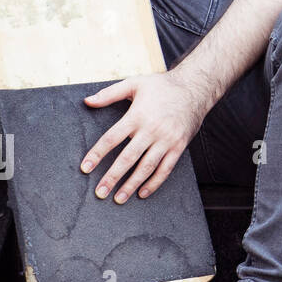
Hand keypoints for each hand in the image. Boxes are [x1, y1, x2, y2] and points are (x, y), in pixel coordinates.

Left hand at [80, 71, 208, 202]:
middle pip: (128, 158)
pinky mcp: (179, 146)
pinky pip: (166, 168)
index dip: (97, 154)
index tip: (85, 168)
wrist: (196, 88)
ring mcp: (167, 140)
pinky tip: (143, 192)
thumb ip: (109, 94)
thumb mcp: (135, 83)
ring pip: (147, 167)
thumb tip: (87, 101)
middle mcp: (152, 130)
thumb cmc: (162, 86)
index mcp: (137, 115)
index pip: (112, 138)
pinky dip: (154, 183)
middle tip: (100, 192)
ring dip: (132, 184)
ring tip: (118, 198)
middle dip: (112, 177)